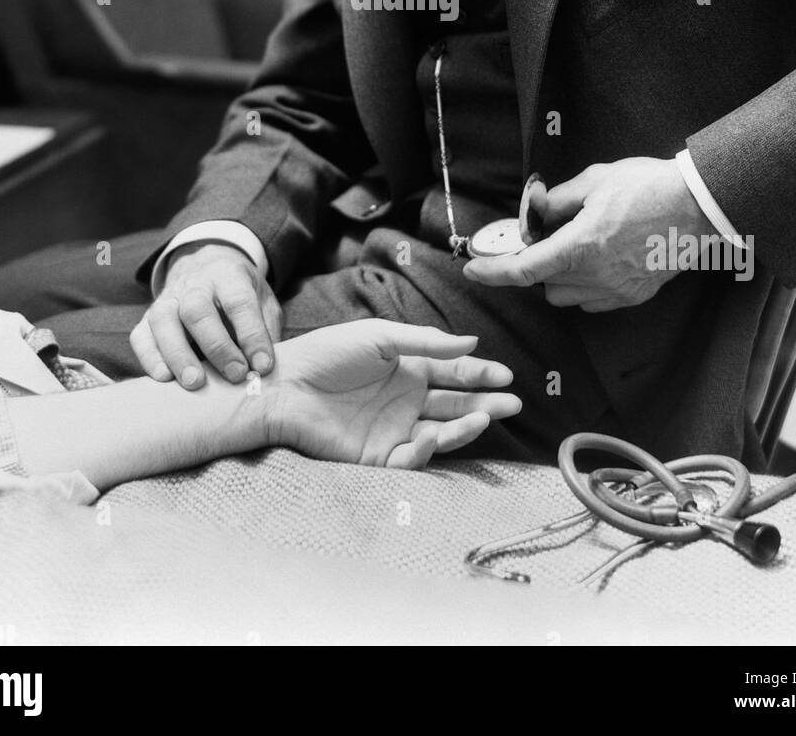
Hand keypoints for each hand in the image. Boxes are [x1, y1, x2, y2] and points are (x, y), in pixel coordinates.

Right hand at [130, 242, 282, 387]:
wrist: (206, 267)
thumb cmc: (239, 294)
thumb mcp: (262, 300)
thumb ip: (266, 329)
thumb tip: (266, 369)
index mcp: (228, 275)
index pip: (239, 302)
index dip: (252, 335)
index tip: (263, 365)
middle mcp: (194, 284)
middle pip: (197, 310)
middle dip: (217, 346)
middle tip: (236, 375)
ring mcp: (167, 299)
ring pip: (164, 320)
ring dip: (179, 354)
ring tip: (194, 383)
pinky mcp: (148, 318)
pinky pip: (141, 336)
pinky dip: (150, 358)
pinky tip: (164, 378)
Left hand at [258, 320, 521, 468]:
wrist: (284, 386)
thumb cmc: (328, 353)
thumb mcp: (380, 337)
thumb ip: (427, 341)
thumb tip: (472, 341)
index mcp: (408, 368)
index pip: (454, 372)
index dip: (480, 373)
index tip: (506, 375)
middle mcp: (406, 400)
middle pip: (455, 405)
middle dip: (485, 403)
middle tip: (512, 403)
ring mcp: (394, 429)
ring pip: (440, 433)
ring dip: (464, 427)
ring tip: (484, 417)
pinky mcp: (377, 456)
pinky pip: (410, 459)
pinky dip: (425, 451)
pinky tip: (432, 436)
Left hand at [462, 157, 713, 311]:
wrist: (700, 206)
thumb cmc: (648, 187)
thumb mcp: (595, 180)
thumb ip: (558, 200)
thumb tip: (536, 212)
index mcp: (580, 247)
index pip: (522, 270)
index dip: (492, 272)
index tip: (474, 268)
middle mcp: (596, 276)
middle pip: (543, 284)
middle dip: (535, 265)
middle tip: (544, 237)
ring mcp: (617, 291)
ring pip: (566, 296)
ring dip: (559, 277)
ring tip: (575, 246)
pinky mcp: (634, 296)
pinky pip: (594, 300)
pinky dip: (585, 285)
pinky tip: (597, 260)